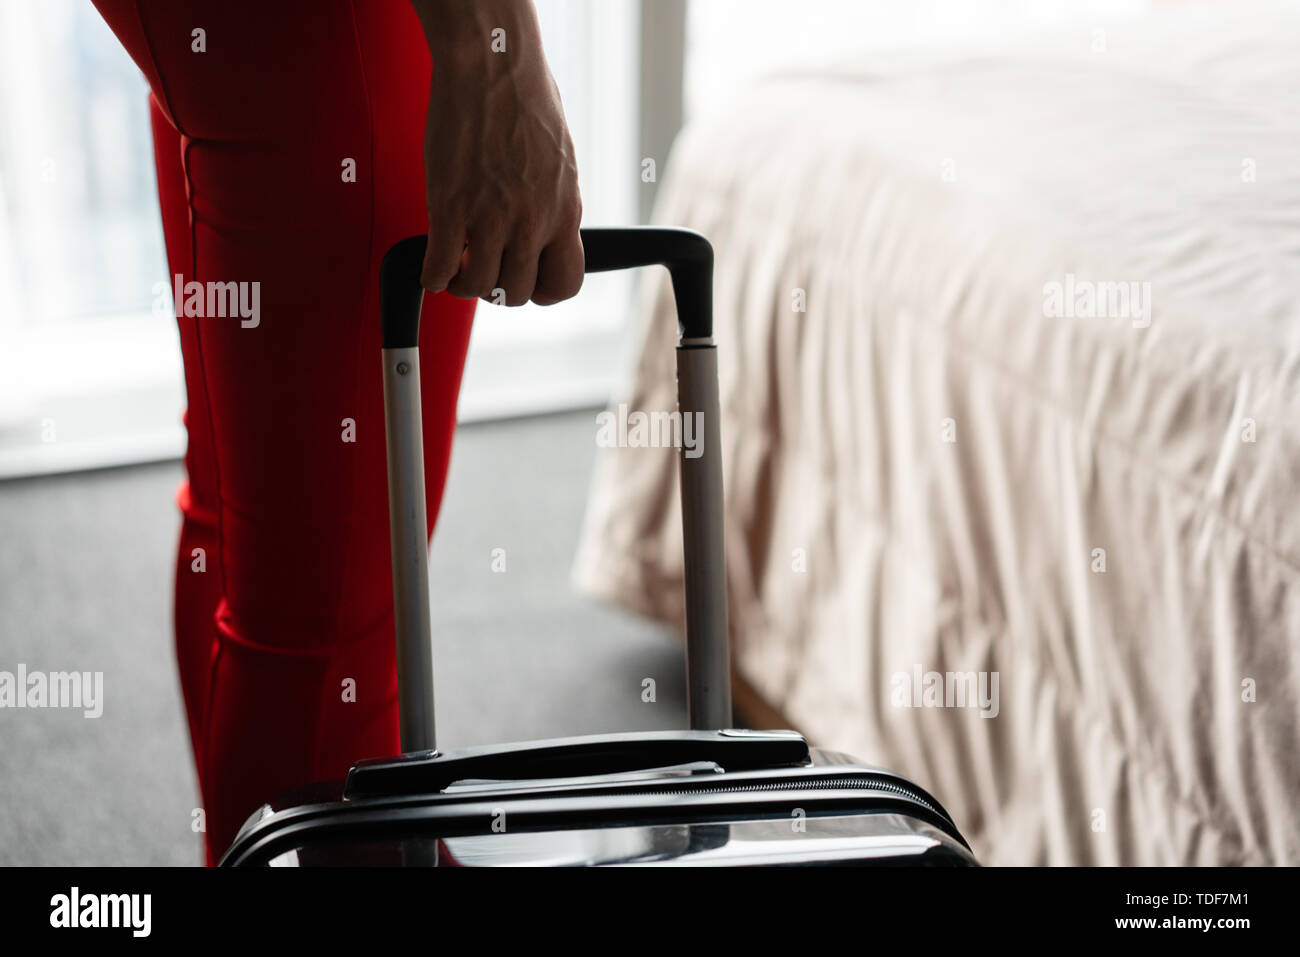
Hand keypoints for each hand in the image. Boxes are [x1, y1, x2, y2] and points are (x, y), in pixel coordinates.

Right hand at [411, 0, 583, 305]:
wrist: (491, 65)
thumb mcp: (559, 160)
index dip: (543, 293)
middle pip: (518, 293)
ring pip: (478, 288)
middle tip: (482, 268)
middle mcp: (532, 221)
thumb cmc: (524, 97)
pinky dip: (432, 276)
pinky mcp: (450, 207)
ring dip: (463, 283)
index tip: (527, 285)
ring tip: (456, 264)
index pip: (565, 283)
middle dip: (499, 289)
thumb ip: (553, 201)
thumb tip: (545, 225)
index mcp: (564, 210)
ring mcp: (490, 217)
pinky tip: (432, 264)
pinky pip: (438, 270)